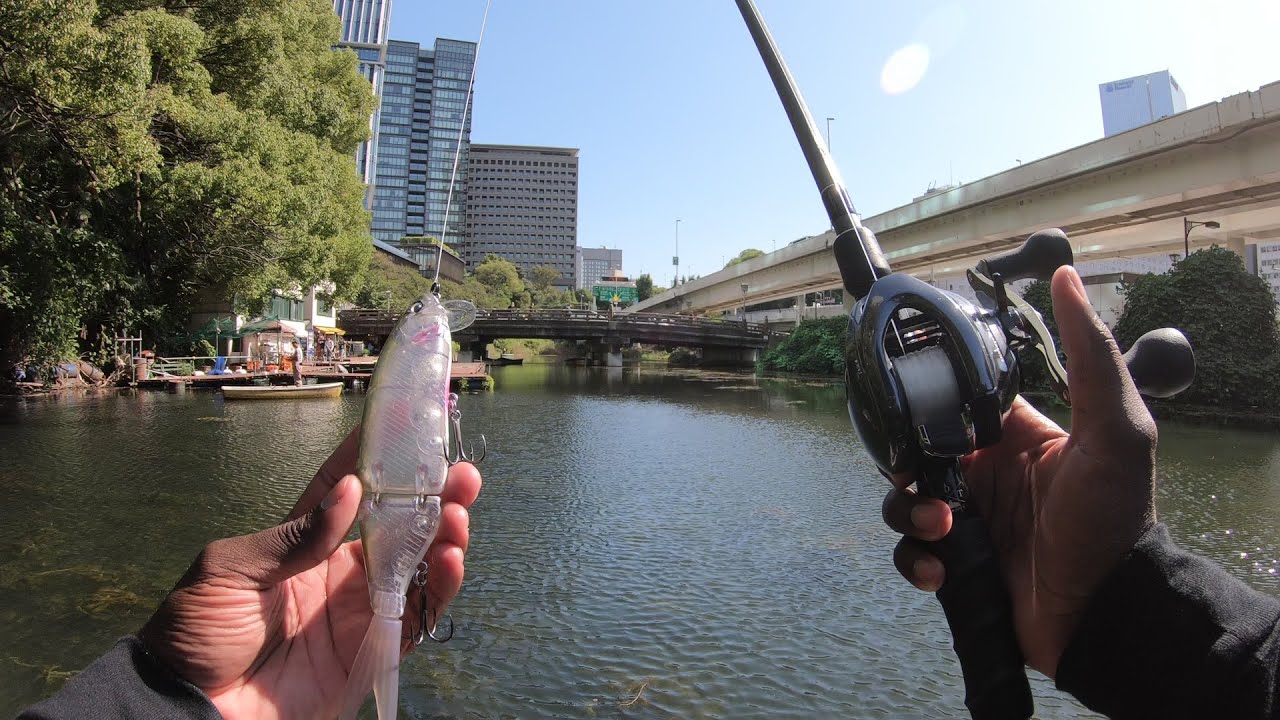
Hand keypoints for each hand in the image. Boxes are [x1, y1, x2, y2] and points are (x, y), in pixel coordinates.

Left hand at [138, 428, 481, 719]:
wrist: (187, 708)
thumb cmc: (195, 633)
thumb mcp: (230, 570)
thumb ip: (295, 537)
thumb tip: (350, 491)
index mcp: (301, 546)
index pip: (347, 492)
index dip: (376, 460)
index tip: (406, 426)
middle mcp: (336, 574)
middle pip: (397, 528)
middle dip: (432, 499)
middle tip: (461, 474)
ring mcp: (357, 612)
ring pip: (417, 568)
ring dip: (444, 538)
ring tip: (460, 513)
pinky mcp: (370, 653)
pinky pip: (415, 618)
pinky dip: (438, 589)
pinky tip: (449, 559)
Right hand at [882, 265, 1157, 677]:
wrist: (1107, 614)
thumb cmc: (1117, 520)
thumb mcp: (1115, 430)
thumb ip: (1091, 355)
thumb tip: (1065, 276)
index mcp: (1016, 437)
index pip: (953, 402)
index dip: (924, 402)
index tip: (906, 407)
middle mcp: (986, 474)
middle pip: (916, 452)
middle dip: (907, 469)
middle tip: (922, 482)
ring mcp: (969, 520)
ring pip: (904, 503)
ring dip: (910, 516)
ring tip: (943, 530)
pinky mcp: (958, 564)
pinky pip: (911, 554)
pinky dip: (916, 561)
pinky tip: (943, 570)